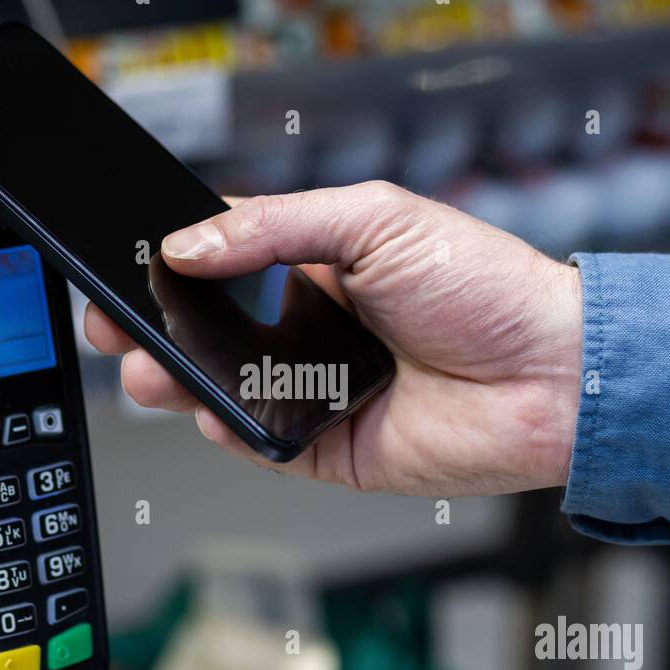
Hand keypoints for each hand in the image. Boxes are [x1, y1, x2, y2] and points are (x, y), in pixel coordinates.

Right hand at [84, 180, 582, 496]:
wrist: (554, 375)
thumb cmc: (484, 287)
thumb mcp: (377, 221)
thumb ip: (277, 227)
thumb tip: (189, 244)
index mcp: (320, 263)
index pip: (225, 259)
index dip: (171, 262)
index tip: (126, 263)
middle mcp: (313, 327)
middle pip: (212, 329)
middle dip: (156, 328)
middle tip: (115, 326)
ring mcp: (319, 390)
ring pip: (227, 388)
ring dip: (179, 380)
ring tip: (149, 370)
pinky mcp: (332, 448)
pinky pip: (262, 443)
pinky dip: (231, 430)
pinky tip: (213, 412)